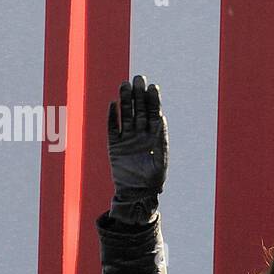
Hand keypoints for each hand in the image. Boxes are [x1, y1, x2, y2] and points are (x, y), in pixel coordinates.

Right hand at [107, 75, 167, 219]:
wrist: (138, 194)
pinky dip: (112, 117)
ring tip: (124, 85)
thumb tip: (160, 117)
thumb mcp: (161, 159)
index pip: (153, 113)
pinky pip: (112, 129)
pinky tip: (113, 105)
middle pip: (139, 110)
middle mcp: (140, 134)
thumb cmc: (154, 180)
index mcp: (154, 136)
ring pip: (125, 115)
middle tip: (137, 78)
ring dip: (125, 100)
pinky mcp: (115, 146)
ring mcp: (127, 139)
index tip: (152, 87)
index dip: (152, 100)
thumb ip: (160, 138)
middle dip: (138, 94)